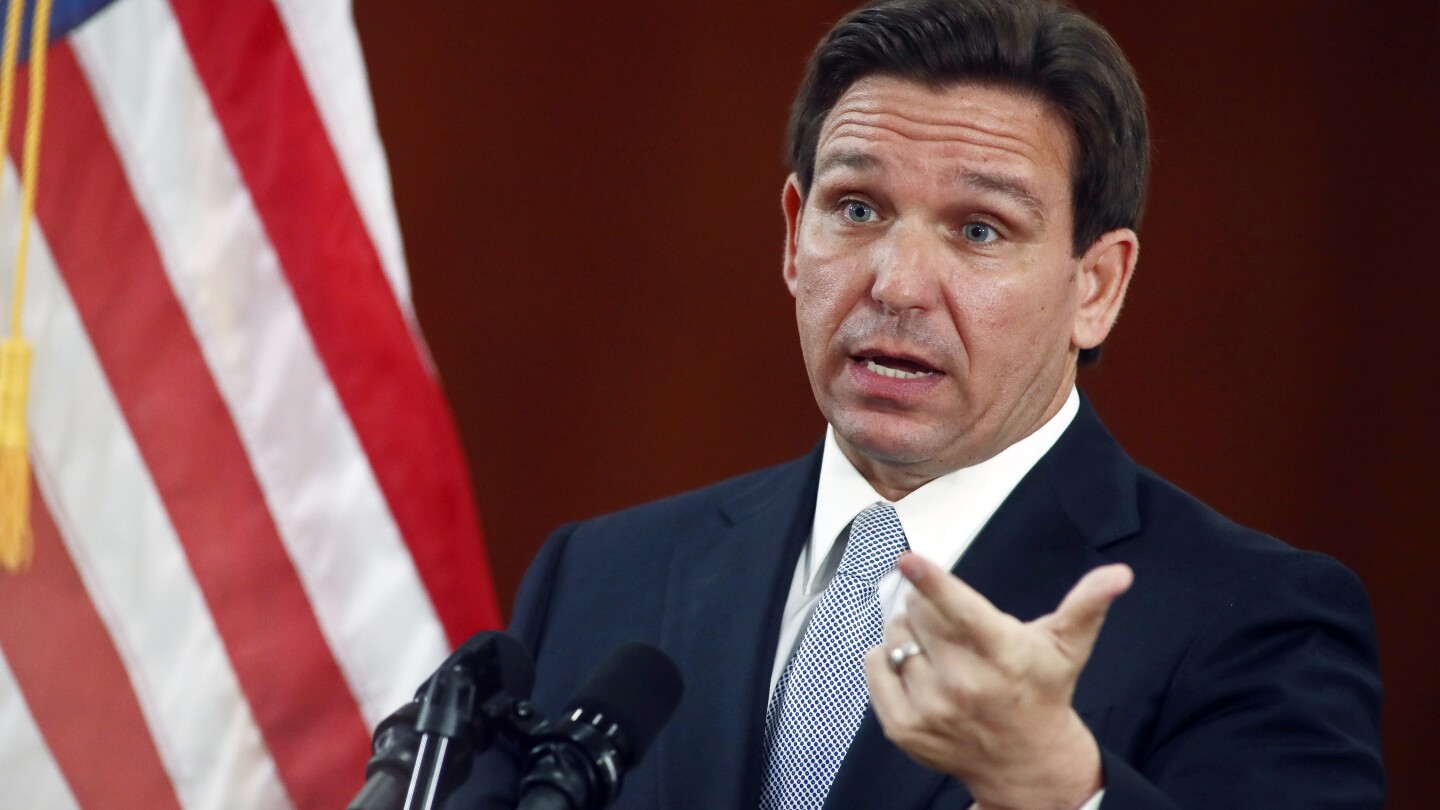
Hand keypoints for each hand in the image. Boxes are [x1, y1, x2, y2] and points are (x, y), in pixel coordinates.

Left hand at [864, 553, 1132, 809]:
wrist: (1026, 762)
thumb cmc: (1042, 692)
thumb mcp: (1067, 646)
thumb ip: (1088, 604)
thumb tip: (1119, 574)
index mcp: (1002, 655)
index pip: (961, 612)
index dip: (932, 582)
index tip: (908, 559)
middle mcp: (964, 684)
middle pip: (918, 615)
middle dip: (926, 605)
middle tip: (949, 621)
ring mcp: (930, 709)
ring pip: (894, 638)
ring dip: (908, 632)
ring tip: (937, 648)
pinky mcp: (904, 728)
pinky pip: (875, 667)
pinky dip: (886, 658)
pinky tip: (913, 665)